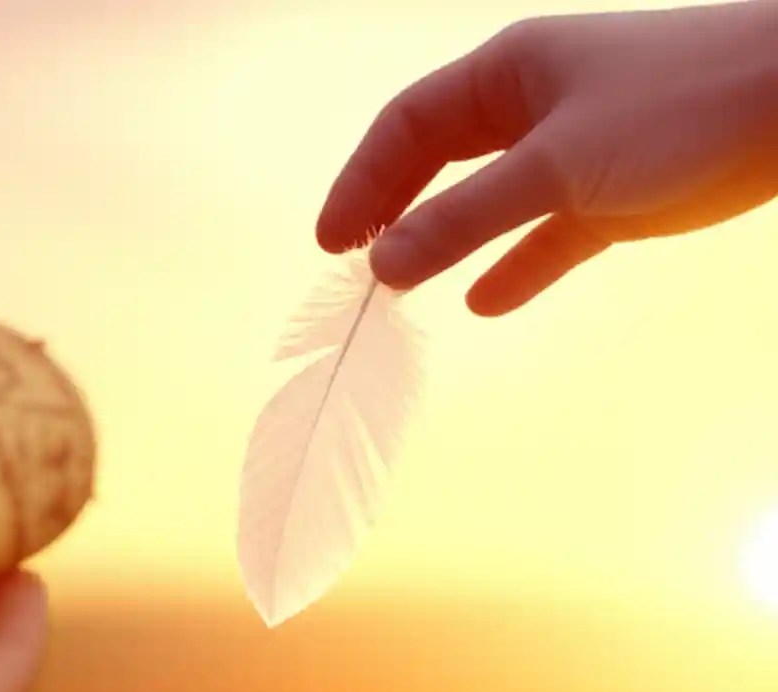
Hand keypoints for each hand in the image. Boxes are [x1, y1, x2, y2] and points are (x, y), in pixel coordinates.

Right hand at [316, 1, 777, 315]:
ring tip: (403, 285)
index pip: (408, 126)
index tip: (333, 242)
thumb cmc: (671, 112)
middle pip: (440, 160)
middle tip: (355, 263)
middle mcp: (531, 107)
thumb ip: (464, 218)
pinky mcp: (615, 194)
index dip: (361, 180)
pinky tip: (487, 303)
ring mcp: (574, 151)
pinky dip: (516, 266)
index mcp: (507, 75)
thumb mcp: (555, 166)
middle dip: (395, 209)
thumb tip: (382, 264)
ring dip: (447, 240)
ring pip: (490, 200)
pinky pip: (547, 234)